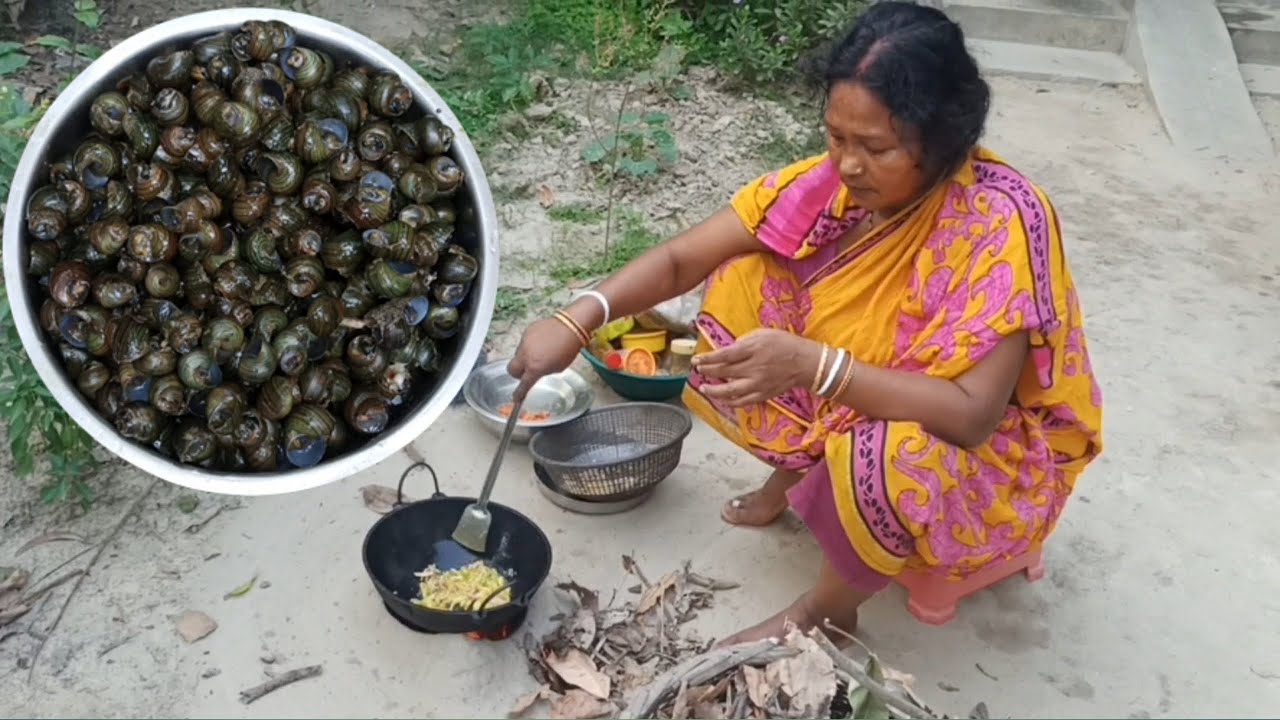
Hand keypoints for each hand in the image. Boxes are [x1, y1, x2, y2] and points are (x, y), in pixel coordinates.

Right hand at [507, 316, 585, 400]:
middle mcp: (526, 356)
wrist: (571, 326)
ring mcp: (524, 343)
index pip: (523, 384)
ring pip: (518, 355)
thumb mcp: (558, 367)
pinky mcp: (526, 332)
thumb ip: (543, 371)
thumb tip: (537, 370)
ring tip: (540, 353)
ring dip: (525, 357)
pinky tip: (542, 342)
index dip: (519, 393)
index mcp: (535, 368)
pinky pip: (524, 343)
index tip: (516, 398)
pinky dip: (530, 346)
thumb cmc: (568, 349)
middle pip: (511, 369)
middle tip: (527, 372)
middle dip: (517, 373)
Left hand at [693, 329, 818, 407]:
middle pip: (724, 372)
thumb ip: (744, 340)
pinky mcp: (763, 395)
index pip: (725, 356)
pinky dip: (730, 401)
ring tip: (704, 387)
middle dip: (707, 372)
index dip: (708, 359)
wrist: (805, 363)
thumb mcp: (764, 333)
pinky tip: (722, 398)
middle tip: (698, 370)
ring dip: (714, 390)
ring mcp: (758, 384)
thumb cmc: (785, 344)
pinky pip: (742, 401)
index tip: (696, 360)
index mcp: (753, 350)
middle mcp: (754, 368)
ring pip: (730, 391)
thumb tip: (729, 349)